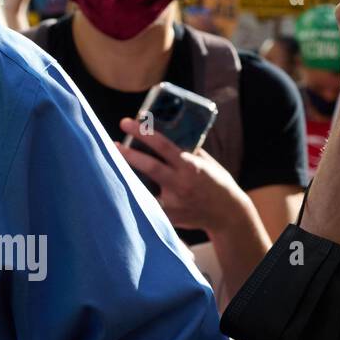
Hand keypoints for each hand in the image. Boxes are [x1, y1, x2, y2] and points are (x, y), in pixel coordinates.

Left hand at [116, 117, 252, 232]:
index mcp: (191, 166)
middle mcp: (182, 183)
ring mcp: (175, 202)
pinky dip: (136, 197)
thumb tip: (163, 132)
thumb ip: (186, 150)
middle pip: (150, 166)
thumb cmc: (215, 183)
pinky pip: (148, 205)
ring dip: (126, 177)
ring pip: (144, 188)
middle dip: (128, 154)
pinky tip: (122, 190)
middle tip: (111, 144)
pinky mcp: (170, 217)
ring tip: (111, 166)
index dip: (143, 133)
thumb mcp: (205, 162)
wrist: (229, 215)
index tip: (126, 122)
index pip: (163, 145)